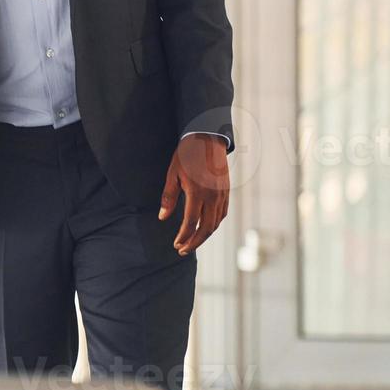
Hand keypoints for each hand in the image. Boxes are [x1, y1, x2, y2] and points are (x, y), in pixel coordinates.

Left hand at [158, 134, 229, 255]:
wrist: (207, 139)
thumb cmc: (186, 156)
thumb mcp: (172, 174)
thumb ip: (169, 197)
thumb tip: (163, 218)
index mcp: (198, 193)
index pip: (191, 223)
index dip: (183, 237)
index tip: (176, 244)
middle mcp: (213, 197)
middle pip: (206, 229)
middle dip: (194, 242)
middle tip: (183, 250)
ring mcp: (222, 196)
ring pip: (216, 224)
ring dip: (204, 236)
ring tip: (192, 242)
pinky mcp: (226, 193)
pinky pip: (222, 214)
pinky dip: (214, 225)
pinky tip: (205, 228)